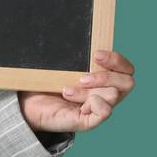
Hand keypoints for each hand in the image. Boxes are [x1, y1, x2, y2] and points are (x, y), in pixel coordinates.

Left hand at [17, 49, 135, 134]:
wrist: (28, 104)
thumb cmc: (46, 83)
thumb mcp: (63, 66)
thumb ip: (76, 56)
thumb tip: (77, 34)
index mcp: (105, 79)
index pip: (127, 69)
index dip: (117, 60)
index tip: (96, 54)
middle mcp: (107, 95)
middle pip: (128, 83)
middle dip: (105, 76)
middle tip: (81, 77)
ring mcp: (99, 108)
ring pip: (112, 95)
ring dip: (88, 91)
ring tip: (66, 90)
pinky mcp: (89, 121)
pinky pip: (104, 112)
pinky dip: (92, 103)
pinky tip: (71, 98)